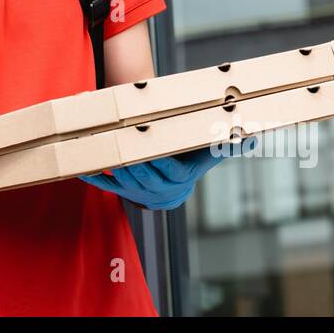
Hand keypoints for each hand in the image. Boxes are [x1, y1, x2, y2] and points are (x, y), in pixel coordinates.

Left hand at [79, 136, 256, 209]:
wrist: (174, 181)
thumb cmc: (191, 158)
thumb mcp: (207, 151)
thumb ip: (225, 143)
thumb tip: (251, 137)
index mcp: (181, 179)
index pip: (170, 172)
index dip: (160, 163)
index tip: (152, 152)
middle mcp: (162, 192)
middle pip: (147, 180)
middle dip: (136, 166)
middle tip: (124, 152)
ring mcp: (142, 194)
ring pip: (128, 185)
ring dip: (117, 171)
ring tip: (107, 155)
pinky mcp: (125, 193)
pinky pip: (108, 187)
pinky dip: (95, 179)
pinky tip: (82, 171)